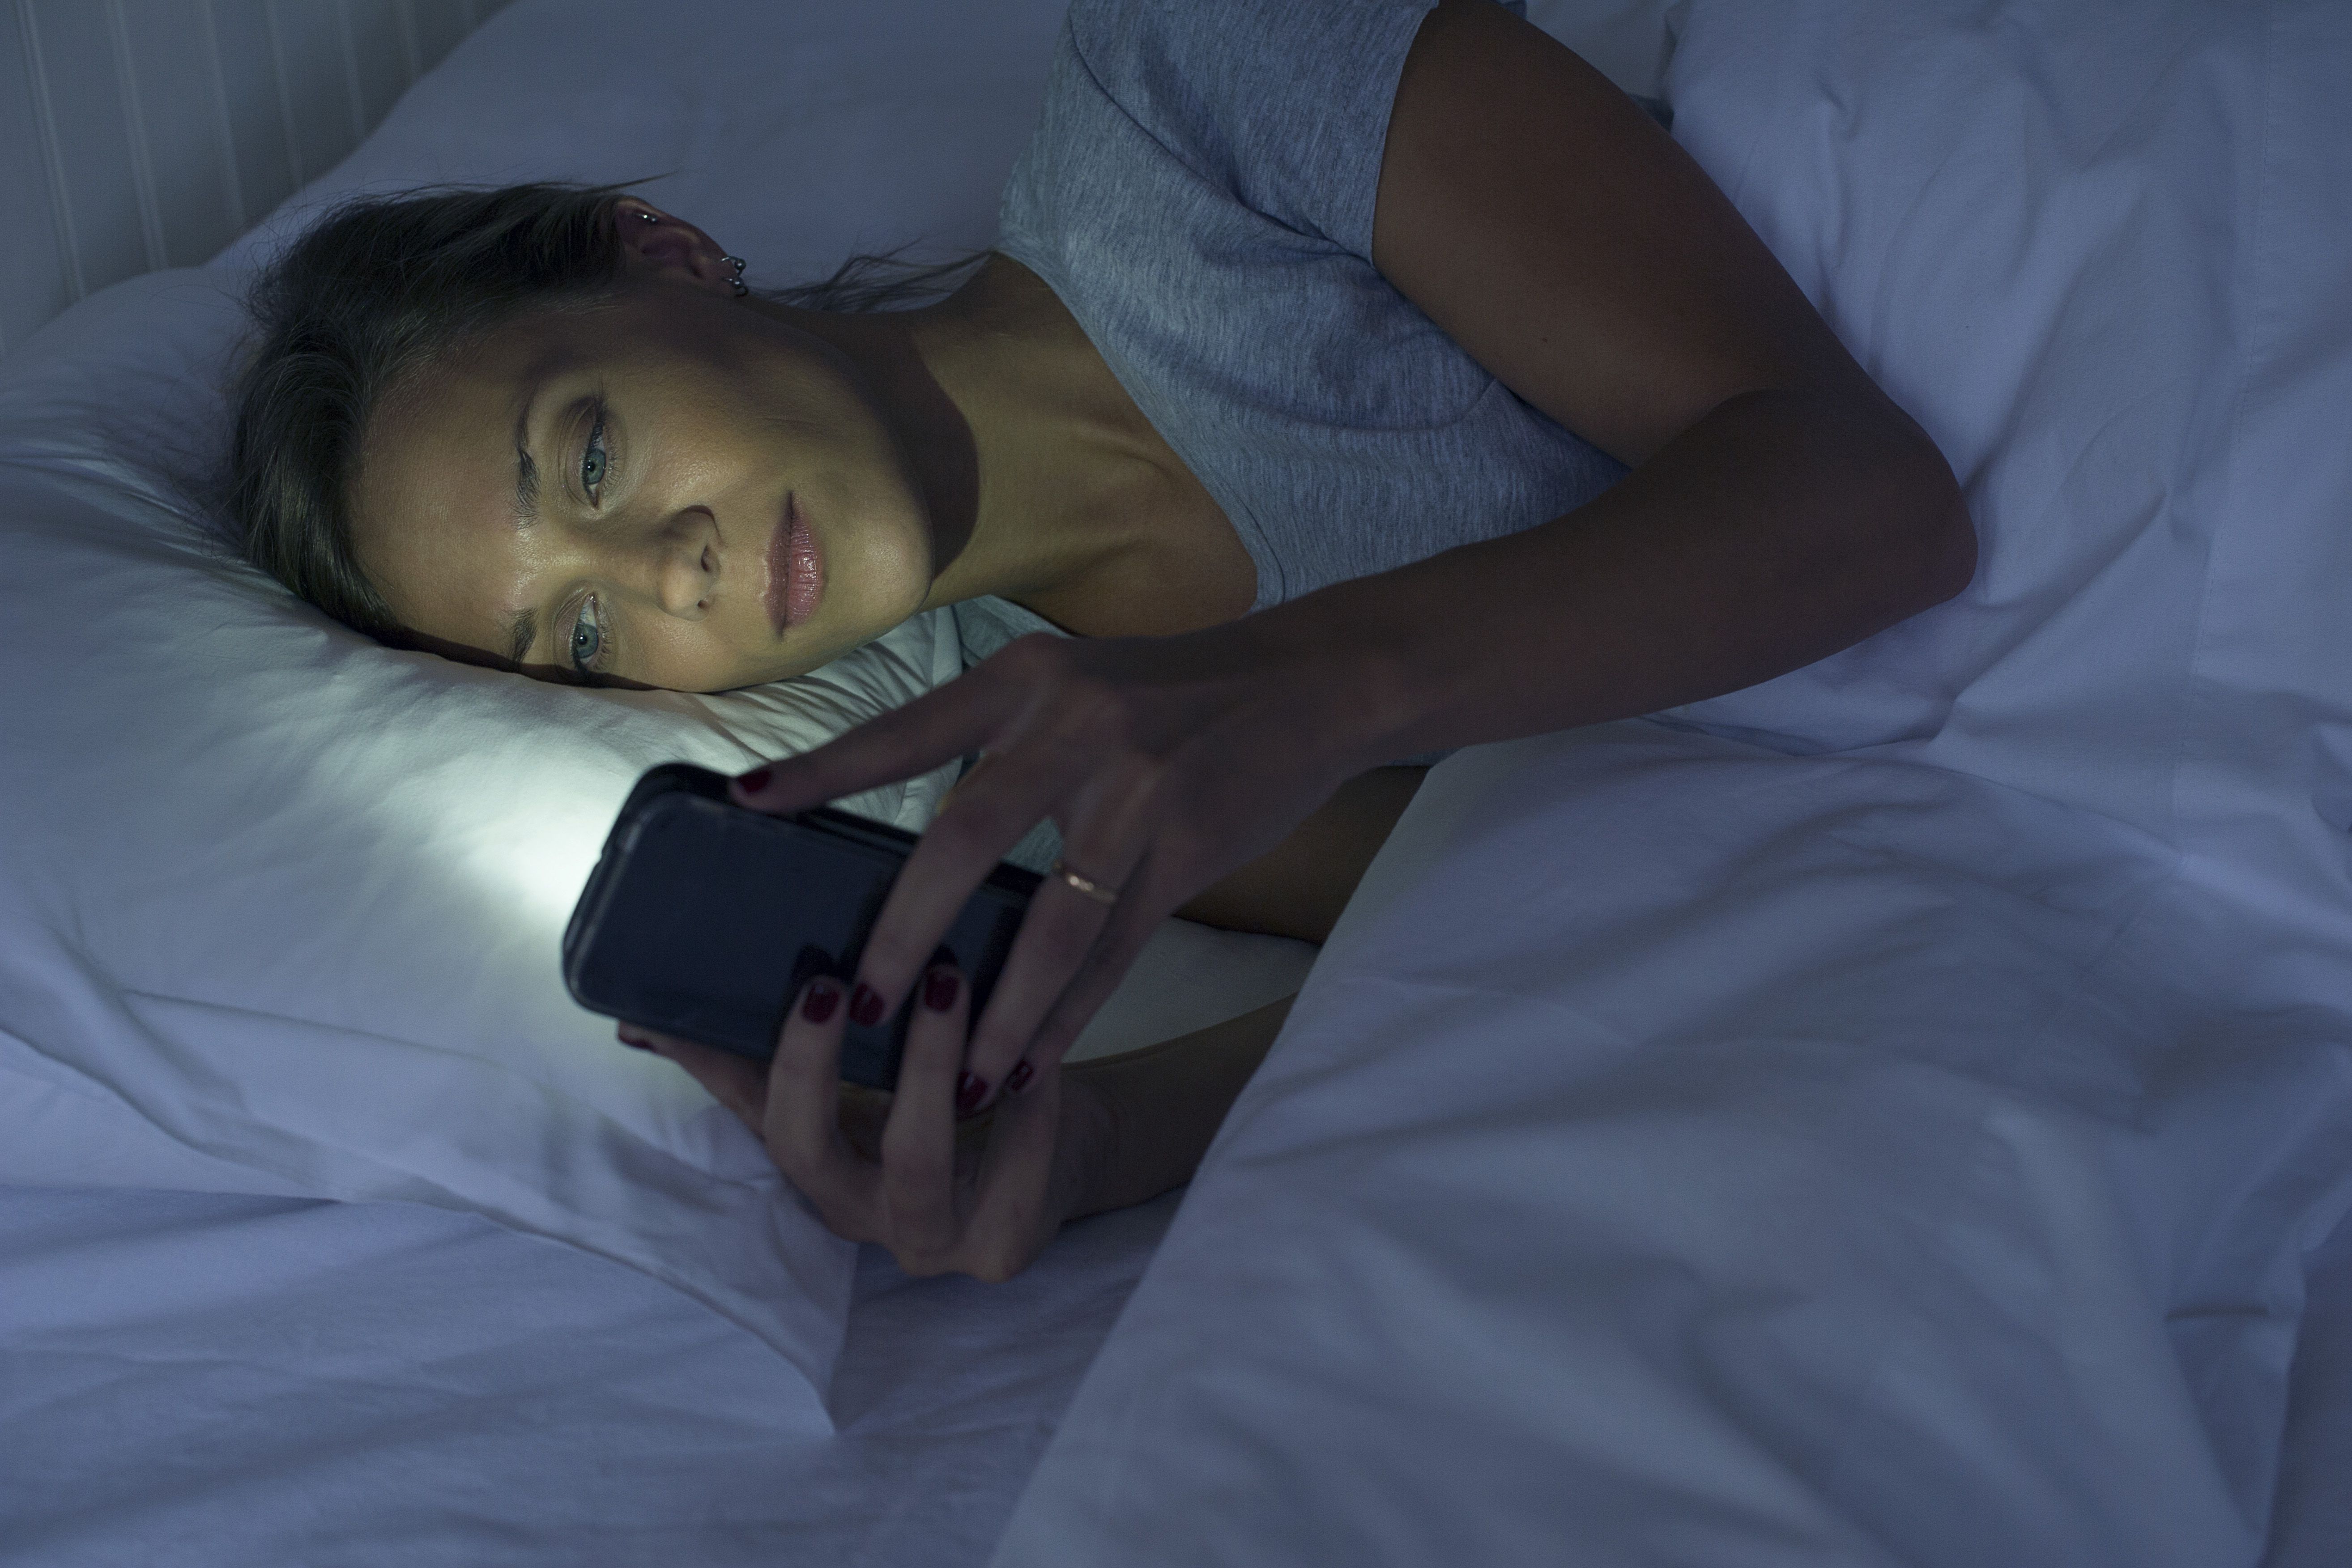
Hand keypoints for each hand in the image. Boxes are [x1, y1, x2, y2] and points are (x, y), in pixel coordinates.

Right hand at [622, 963, 1114, 1282]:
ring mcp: (929, 1241)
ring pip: (913, 1162)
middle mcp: (859, 1216)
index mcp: (818, 1168)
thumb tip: (643, 1016)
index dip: (743, 1062)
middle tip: (840, 980)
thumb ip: (770, 1053)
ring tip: (948, 985)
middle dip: (817, 1065)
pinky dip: (1027, 1107)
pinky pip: (1013, 1173)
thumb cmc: (953, 1102)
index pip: (758, 1118)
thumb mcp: (864, 1077)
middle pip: (810, 1154)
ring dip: (925, 1067)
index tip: (769, 988)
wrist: (1061, 1161)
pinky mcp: (999, 1248)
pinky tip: (1040, 1054)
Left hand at [731, 623, 1378, 1112]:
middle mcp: (1075, 724)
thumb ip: (1004, 739)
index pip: (907, 728)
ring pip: (1051, 924)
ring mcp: (1136, 792)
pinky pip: (1116, 952)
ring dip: (998, 1011)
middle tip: (861, 1006)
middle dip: (905, 934)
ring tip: (957, 1078)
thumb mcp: (1077, 683)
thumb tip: (924, 838)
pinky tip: (1034, 1061)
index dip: (824, 766)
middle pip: (965, 840)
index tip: (746, 803)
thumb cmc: (1176, 693)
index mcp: (1027, 677)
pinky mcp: (1188, 850)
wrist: (1312, 682)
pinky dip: (1071, 1014)